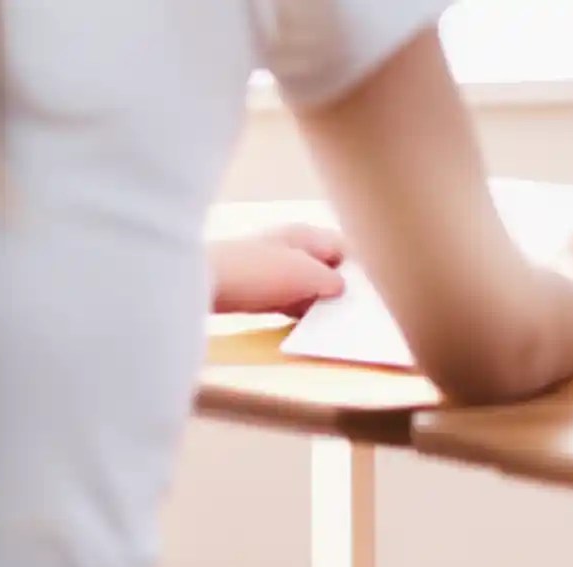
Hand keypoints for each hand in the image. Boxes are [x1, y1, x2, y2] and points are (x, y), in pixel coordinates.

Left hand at [209, 223, 347, 316]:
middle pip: (326, 267)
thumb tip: (341, 288)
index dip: (360, 270)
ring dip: (318, 302)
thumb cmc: (257, 271)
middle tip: (354, 312)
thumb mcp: (307, 275)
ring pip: (308, 285)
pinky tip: (305, 325)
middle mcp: (292, 246)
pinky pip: (289, 299)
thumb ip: (332, 280)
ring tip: (333, 322)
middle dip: (339, 288)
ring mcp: (273, 267)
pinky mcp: (258, 288)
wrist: (202, 283)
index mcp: (307, 234)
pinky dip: (298, 311)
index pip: (345, 248)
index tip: (370, 293)